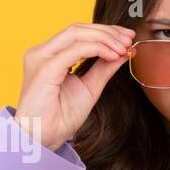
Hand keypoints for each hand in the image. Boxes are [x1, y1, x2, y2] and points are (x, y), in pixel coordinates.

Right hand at [15, 23, 134, 150]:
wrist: (42, 140)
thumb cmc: (59, 118)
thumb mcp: (89, 88)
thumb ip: (103, 68)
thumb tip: (124, 51)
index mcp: (48, 56)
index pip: (78, 34)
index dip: (105, 32)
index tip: (127, 38)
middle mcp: (41, 53)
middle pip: (78, 29)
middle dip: (107, 31)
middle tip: (129, 38)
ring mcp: (40, 58)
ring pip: (76, 34)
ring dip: (104, 38)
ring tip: (123, 47)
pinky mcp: (45, 68)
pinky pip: (75, 50)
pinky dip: (97, 49)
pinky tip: (113, 55)